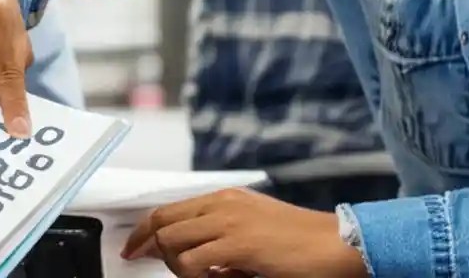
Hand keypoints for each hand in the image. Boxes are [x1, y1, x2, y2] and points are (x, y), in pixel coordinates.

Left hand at [121, 188, 367, 277]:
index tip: (133, 248)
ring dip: (177, 266)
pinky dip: (195, 276)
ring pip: (172, 243)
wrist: (336, 244)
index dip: (144, 230)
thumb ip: (221, 235)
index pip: (169, 209)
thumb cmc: (300, 241)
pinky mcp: (237, 244)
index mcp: (225, 198)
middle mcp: (222, 204)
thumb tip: (193, 256)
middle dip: (148, 246)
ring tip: (203, 276)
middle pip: (163, 222)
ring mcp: (228, 222)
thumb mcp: (253, 228)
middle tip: (143, 262)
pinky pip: (193, 261)